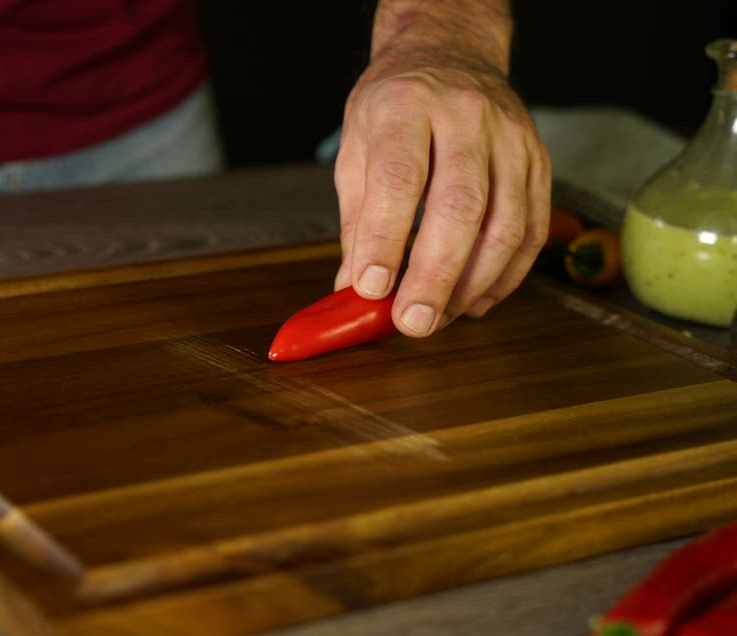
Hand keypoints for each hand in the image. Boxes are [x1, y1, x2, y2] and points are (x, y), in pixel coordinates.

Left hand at [334, 4, 550, 337]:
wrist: (449, 55)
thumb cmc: (394, 107)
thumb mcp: (356, 149)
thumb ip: (357, 221)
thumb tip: (353, 289)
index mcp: (407, 107)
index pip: (399, 180)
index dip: (385, 240)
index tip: (371, 289)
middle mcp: (466, 118)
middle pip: (461, 206)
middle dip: (436, 275)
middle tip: (413, 323)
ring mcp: (511, 138)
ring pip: (507, 223)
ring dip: (474, 284)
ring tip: (441, 318)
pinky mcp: (540, 160)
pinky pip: (534, 228)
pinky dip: (507, 274)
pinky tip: (477, 299)